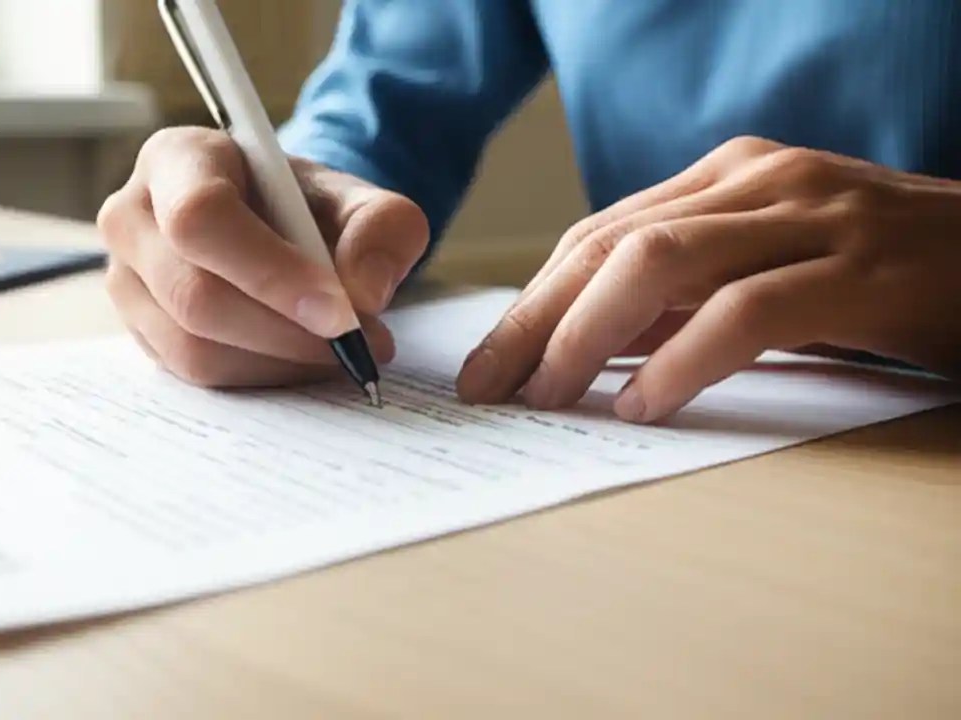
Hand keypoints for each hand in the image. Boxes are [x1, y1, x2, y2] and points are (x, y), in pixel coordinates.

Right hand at [99, 127, 428, 387]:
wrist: (275, 229)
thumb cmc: (305, 207)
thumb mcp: (357, 198)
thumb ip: (381, 228)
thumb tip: (364, 294)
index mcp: (176, 158)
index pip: (202, 217)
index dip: (270, 272)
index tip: (341, 313)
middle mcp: (131, 218)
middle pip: (193, 294)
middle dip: (287, 332)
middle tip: (362, 342)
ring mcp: (124, 282)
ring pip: (192, 348)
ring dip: (279, 363)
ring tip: (341, 353)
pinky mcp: (138, 334)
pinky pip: (194, 377)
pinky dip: (261, 378)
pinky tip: (302, 361)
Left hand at [456, 136, 960, 421]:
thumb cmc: (887, 275)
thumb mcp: (773, 270)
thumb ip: (690, 297)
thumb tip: (592, 350)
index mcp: (731, 178)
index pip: (599, 234)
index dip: (532, 300)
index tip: (489, 360)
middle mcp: (762, 182)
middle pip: (610, 245)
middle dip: (535, 319)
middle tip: (487, 387)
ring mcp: (813, 218)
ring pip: (660, 262)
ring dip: (585, 335)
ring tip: (547, 396)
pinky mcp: (863, 271)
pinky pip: (746, 311)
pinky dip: (682, 359)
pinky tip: (642, 403)